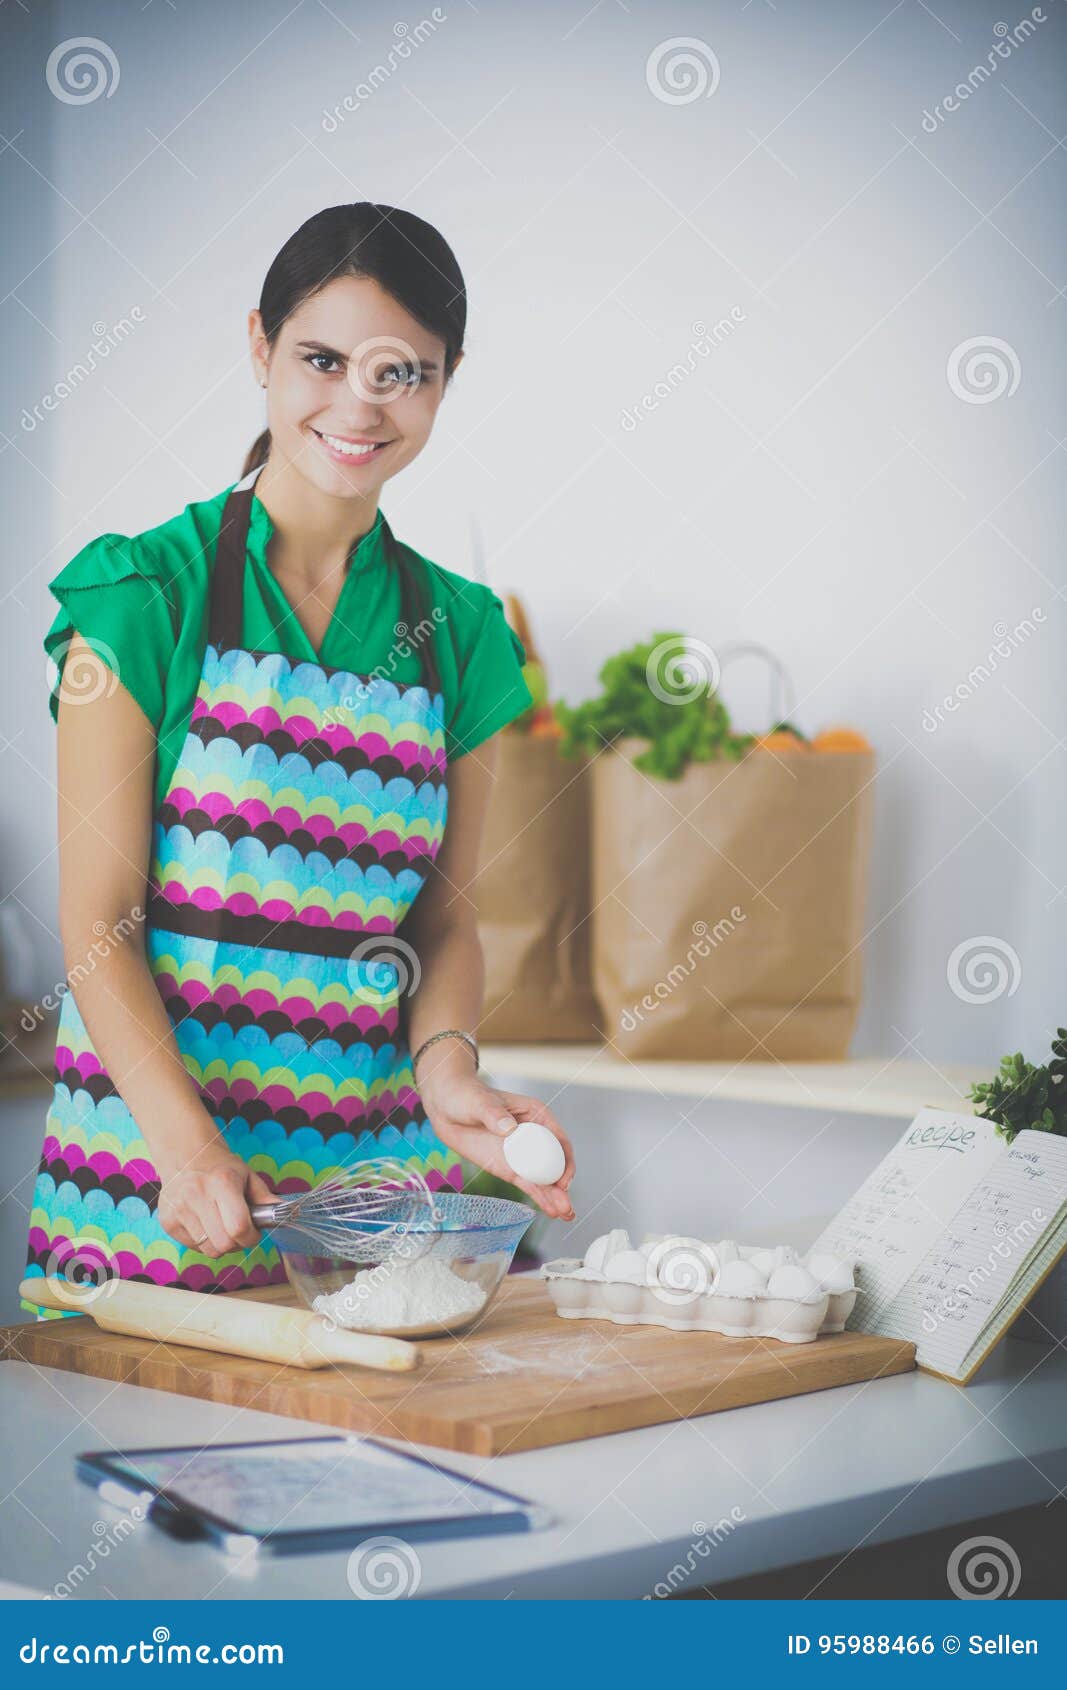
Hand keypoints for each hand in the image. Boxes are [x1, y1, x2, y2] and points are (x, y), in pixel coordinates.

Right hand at [157, 1142, 274, 1255]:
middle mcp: (196, 1195)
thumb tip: (286, 1214)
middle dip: (237, 1243)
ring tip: (221, 1226)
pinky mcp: (168, 1222)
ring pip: (209, 1250)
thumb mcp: (247, 1175)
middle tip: (238, 1230)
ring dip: (221, 1244)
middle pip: (224, 1244)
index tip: (253, 1232)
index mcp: (221, 1182)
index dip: (251, 1237)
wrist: (186, 1157)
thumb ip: (265, 1198)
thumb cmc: (220, 1168)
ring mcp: (179, 1210)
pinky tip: (205, 1223)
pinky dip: (204, 1241)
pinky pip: (194, 1247)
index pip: (238, 1227)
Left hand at [419, 1070, 575, 1220]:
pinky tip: (550, 1210)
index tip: (562, 1179)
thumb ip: (495, 1115)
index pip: (558, 1140)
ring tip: (565, 1214)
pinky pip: (526, 1183)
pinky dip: (538, 1196)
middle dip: (562, 1185)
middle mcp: (533, 1137)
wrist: (444, 1107)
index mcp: (535, 1116)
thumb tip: (509, 1129)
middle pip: (554, 1163)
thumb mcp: (480, 1102)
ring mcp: (520, 1154)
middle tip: (566, 1206)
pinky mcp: (506, 1167)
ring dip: (554, 1196)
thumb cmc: (466, 1095)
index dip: (565, 1160)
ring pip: (542, 1178)